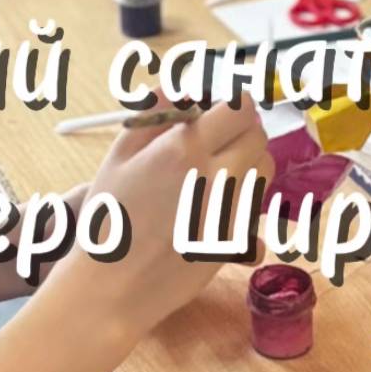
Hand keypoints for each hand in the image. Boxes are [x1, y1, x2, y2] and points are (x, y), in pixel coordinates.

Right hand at [50, 93, 270, 347]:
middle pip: (258, 136)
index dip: (232, 104)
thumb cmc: (108, 218)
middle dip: (240, 132)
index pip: (239, 107)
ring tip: (212, 172)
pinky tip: (209, 206)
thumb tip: (178, 85)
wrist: (111, 287)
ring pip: (262, 169)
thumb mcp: (119, 156)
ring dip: (246, 161)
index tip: (217, 111)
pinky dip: (240, 197)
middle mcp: (215, 177)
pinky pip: (253, 204)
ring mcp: (230, 210)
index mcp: (183, 149)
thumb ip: (153, 114)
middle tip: (214, 140)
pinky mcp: (237, 239)